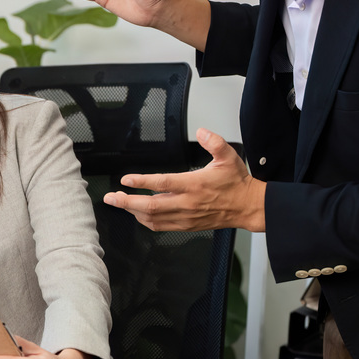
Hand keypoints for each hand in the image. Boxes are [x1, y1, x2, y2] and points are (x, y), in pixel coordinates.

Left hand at [103, 128, 266, 231]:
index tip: (126, 180)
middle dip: (127, 202)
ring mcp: (186, 216)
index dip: (142, 182)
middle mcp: (187, 203)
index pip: (163, 183)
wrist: (246, 207)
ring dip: (133, 211)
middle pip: (151, 206)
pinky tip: (138, 214)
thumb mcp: (228, 156)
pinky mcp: (187, 225)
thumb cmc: (235, 183)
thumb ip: (214, 142)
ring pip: (153, 218)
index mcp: (195, 184)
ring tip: (120, 203)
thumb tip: (202, 131)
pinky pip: (161, 226)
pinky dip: (146, 221)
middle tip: (111, 197)